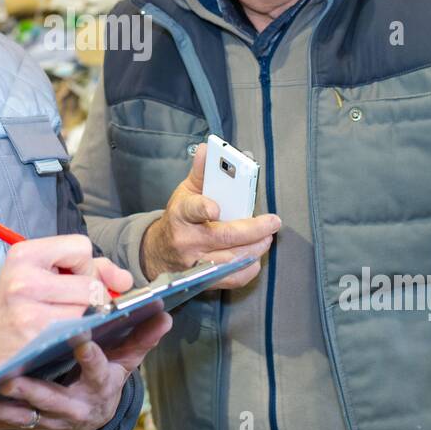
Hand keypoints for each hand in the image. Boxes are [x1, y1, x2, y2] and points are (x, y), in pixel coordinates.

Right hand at [0, 234, 132, 368]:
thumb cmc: (19, 298)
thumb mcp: (43, 270)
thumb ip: (90, 267)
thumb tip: (126, 281)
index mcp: (25, 255)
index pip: (81, 248)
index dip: (84, 265)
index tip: (71, 276)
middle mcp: (25, 282)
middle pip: (91, 285)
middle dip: (91, 294)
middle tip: (71, 302)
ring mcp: (29, 314)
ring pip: (88, 312)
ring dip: (87, 317)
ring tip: (66, 318)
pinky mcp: (36, 342)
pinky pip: (79, 334)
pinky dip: (80, 334)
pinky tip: (65, 334)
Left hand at [0, 312, 172, 429]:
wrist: (90, 417)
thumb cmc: (104, 379)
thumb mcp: (125, 361)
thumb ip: (141, 336)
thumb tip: (164, 312)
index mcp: (98, 384)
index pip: (95, 367)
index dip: (88, 353)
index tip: (79, 335)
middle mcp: (73, 406)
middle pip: (51, 398)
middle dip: (31, 390)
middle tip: (11, 376)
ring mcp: (48, 419)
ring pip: (21, 416)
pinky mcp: (27, 426)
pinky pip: (0, 426)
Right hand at [140, 141, 279, 289]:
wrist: (158, 252)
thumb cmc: (178, 219)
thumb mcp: (185, 193)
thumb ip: (201, 173)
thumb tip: (209, 149)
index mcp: (181, 214)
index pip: (191, 210)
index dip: (203, 208)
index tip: (215, 208)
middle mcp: (187, 240)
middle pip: (224, 237)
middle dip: (253, 230)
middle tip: (272, 223)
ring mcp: (195, 263)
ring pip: (231, 260)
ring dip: (255, 249)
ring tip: (267, 237)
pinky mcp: (203, 280)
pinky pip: (231, 279)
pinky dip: (248, 270)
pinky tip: (255, 257)